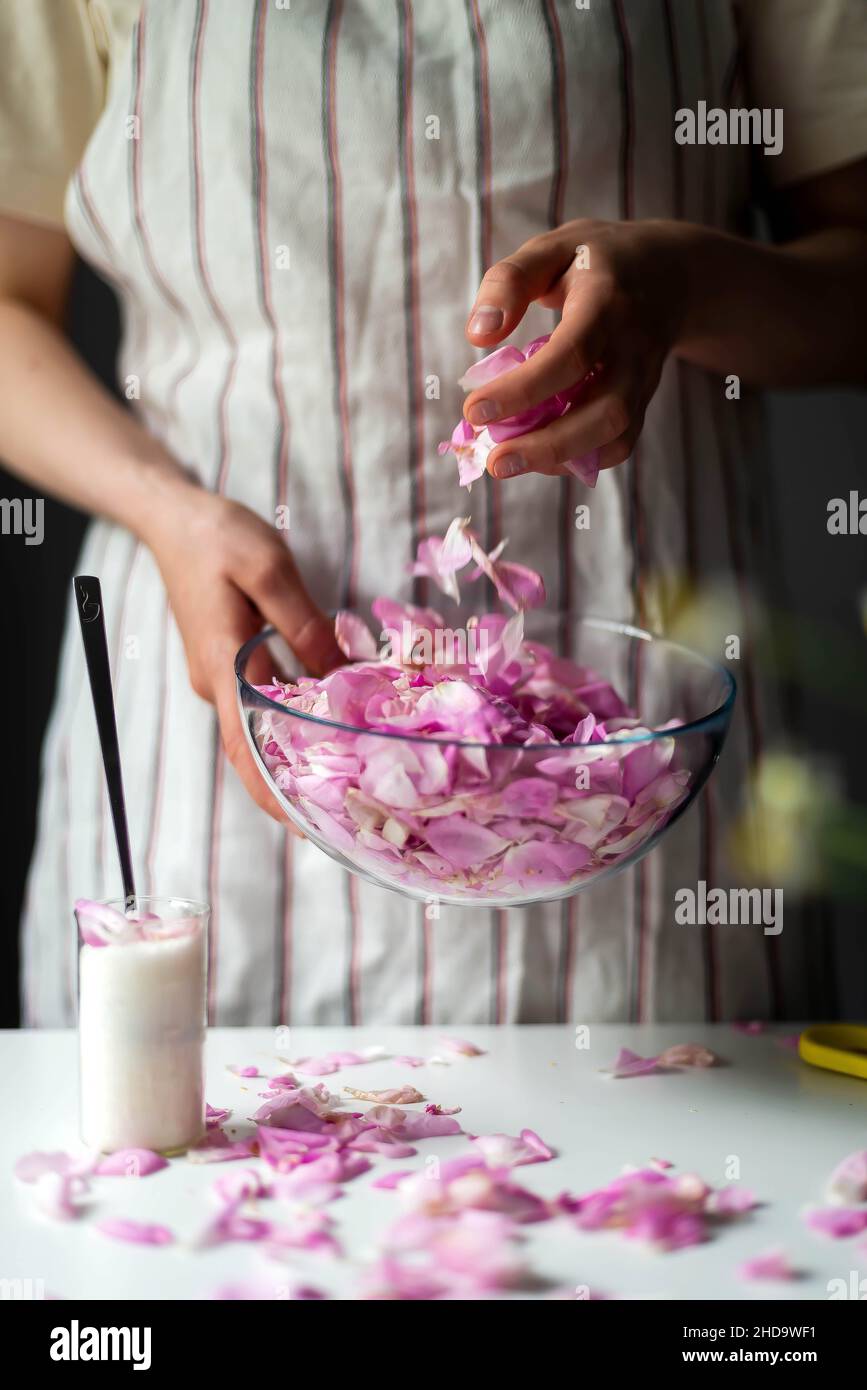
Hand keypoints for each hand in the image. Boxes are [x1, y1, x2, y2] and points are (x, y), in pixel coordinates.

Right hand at [144, 485, 342, 823]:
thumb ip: (302, 624)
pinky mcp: (227, 660)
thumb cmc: (217, 537)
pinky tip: (329, 717)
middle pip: (252, 744)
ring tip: (350, 768)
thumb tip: (336, 675)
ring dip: (296, 747)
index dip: (270, 788)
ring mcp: (218, 672)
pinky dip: (291, 716)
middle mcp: (215, 680)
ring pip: (258, 723)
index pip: (241, 743)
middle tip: (348, 801)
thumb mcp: (268, 569)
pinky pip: (260, 700)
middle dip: (293, 779)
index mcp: (221, 663)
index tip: (303, 822)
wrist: (172, 517)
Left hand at [463, 218, 690, 478]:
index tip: (474, 410)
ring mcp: (644, 379)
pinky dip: (580, 459)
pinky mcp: (642, 402)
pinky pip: (620, 443)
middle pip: (606, 410)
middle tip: (495, 462)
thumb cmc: (595, 260)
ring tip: (509, 463)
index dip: (522, 389)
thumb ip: (510, 283)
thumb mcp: (551, 248)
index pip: (570, 354)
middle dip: (549, 444)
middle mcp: (633, 347)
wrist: (672, 273)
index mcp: (607, 302)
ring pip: (617, 434)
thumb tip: (477, 335)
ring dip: (562, 458)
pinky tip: (539, 456)